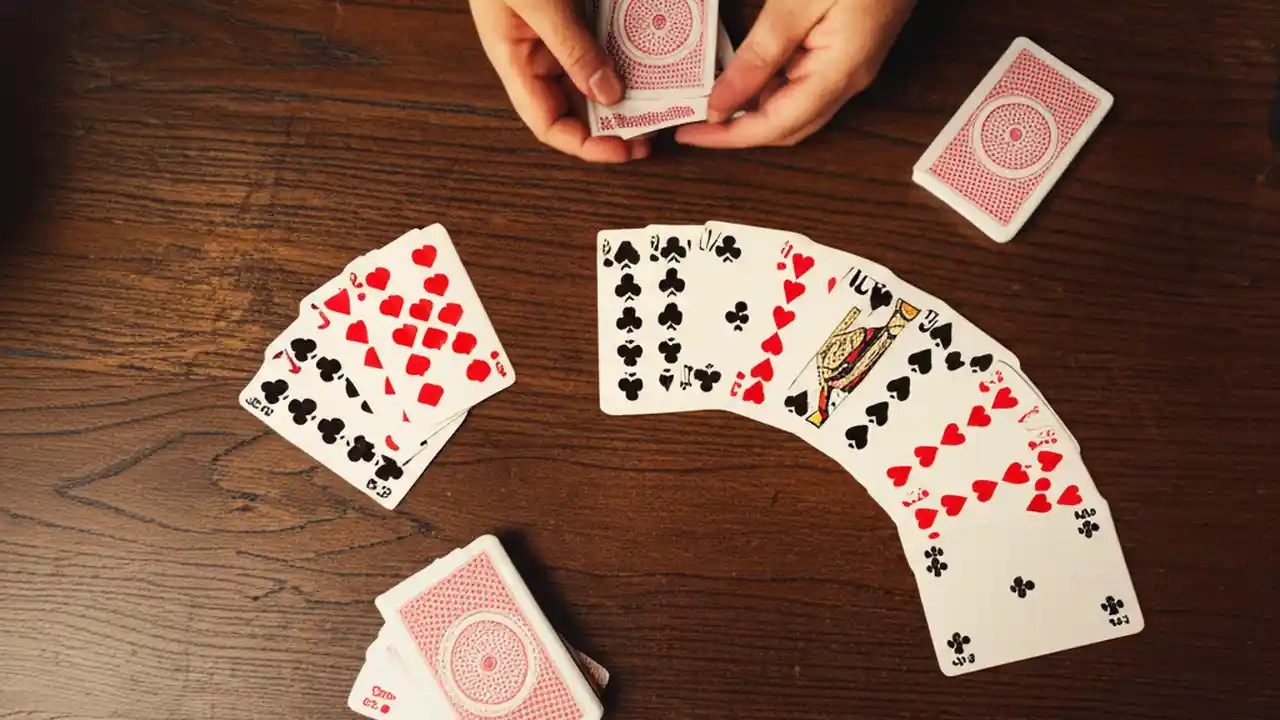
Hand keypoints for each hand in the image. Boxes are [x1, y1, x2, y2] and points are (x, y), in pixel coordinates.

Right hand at [469, 0, 649, 161]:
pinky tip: (656, 57)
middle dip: (615, 122)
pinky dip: (631, 51)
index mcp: (516, 60)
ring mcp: (559, 31)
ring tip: (661, 98)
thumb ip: (571, 49)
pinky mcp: (579, 9)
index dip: (585, 145)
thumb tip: (607, 96)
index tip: (624, 150)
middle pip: (578, 104)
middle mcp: (538, 52)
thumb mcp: (538, 3)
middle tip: (654, 129)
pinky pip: (608, 39)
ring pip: (598, 75)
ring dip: (629, 89)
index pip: (548, 123)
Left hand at [676, 0, 914, 148]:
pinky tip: (746, 72)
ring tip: (712, 97)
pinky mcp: (850, 48)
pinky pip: (805, 82)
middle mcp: (849, 79)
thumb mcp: (798, 2)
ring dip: (753, 109)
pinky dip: (771, 86)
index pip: (775, 127)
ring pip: (795, 106)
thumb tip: (722, 103)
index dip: (728, 137)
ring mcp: (852, 65)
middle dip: (737, 131)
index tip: (689, 132)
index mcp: (839, 73)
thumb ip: (760, 55)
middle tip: (691, 121)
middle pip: (787, 127)